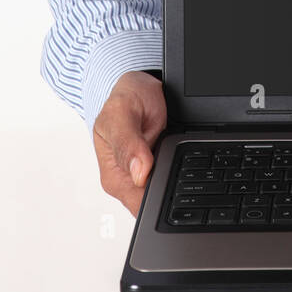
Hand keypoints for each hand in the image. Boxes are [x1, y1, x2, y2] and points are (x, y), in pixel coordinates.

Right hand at [93, 70, 166, 215]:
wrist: (135, 86)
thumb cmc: (124, 98)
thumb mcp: (122, 112)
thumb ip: (128, 143)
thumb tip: (139, 174)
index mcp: (114, 176)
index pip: (140, 204)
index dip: (159, 193)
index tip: (170, 172)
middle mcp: (127, 181)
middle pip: (156, 201)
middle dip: (170, 185)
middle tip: (172, 152)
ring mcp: (143, 176)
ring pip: (166, 191)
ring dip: (175, 175)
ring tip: (172, 147)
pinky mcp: (155, 167)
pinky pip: (171, 176)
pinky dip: (178, 167)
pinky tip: (176, 151)